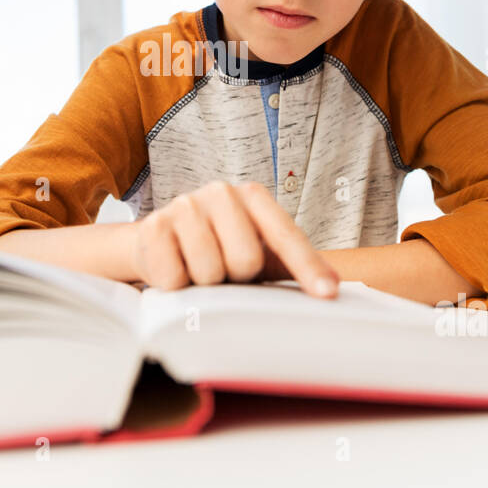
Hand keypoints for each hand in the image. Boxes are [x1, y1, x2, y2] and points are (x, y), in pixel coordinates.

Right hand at [128, 180, 339, 297]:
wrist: (155, 242)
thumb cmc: (217, 249)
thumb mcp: (255, 250)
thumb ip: (291, 263)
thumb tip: (335, 287)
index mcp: (253, 197)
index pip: (286, 236)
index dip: (307, 267)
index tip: (327, 294)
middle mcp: (220, 193)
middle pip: (245, 259)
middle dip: (237, 277)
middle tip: (225, 271)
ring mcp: (184, 206)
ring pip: (209, 271)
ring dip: (204, 284)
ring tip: (198, 270)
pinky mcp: (153, 226)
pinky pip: (175, 277)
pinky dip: (175, 285)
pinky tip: (175, 268)